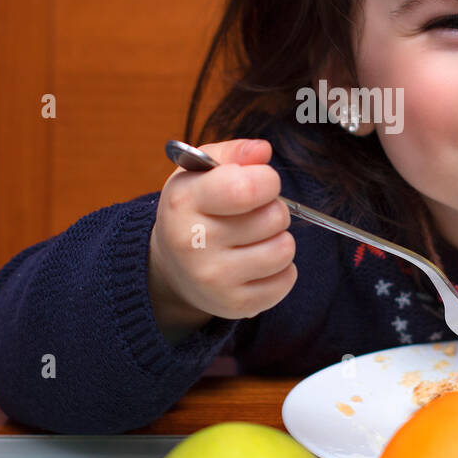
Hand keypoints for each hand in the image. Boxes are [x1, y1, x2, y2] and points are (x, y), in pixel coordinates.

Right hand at [149, 137, 297, 322]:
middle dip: (272, 210)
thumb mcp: (202, 172)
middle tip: (252, 214)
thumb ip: (234, 153)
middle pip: (274, 217)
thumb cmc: (195, 210)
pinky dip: (280, 269)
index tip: (260, 182)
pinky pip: (286, 280)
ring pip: (284, 250)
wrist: (172, 267)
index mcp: (185, 201)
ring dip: (278, 239)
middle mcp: (194, 243)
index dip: (267, 180)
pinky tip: (257, 263)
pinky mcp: (234, 305)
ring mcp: (214, 279)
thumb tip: (262, 152)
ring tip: (255, 238)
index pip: (246, 188)